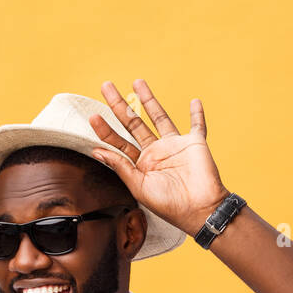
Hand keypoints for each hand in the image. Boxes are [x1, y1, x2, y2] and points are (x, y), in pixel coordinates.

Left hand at [88, 79, 229, 235]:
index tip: (93, 117)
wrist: (199, 209)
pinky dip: (197, 114)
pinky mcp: (195, 143)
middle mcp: (155, 151)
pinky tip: (194, 102)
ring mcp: (175, 145)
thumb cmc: (169, 204)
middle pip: (133, 123)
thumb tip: (97, 150)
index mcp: (141, 164)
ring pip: (159, 117)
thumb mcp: (138, 187)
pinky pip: (197, 126)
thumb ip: (120, 166)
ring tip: (137, 83)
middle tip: (106, 86)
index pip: (119, 142)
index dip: (106, 130)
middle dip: (119, 105)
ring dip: (149, 100)